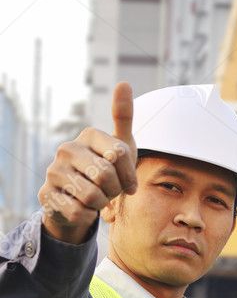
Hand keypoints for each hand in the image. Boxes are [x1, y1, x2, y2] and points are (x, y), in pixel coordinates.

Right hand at [39, 82, 137, 243]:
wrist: (82, 201)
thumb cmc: (107, 170)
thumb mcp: (121, 145)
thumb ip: (124, 117)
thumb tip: (123, 83)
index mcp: (88, 135)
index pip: (120, 154)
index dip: (129, 174)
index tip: (128, 180)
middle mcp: (66, 149)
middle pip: (106, 175)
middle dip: (115, 190)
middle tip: (110, 191)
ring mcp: (53, 171)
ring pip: (92, 195)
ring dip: (101, 203)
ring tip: (97, 198)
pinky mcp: (46, 195)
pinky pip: (80, 211)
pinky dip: (88, 215)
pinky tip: (82, 207)